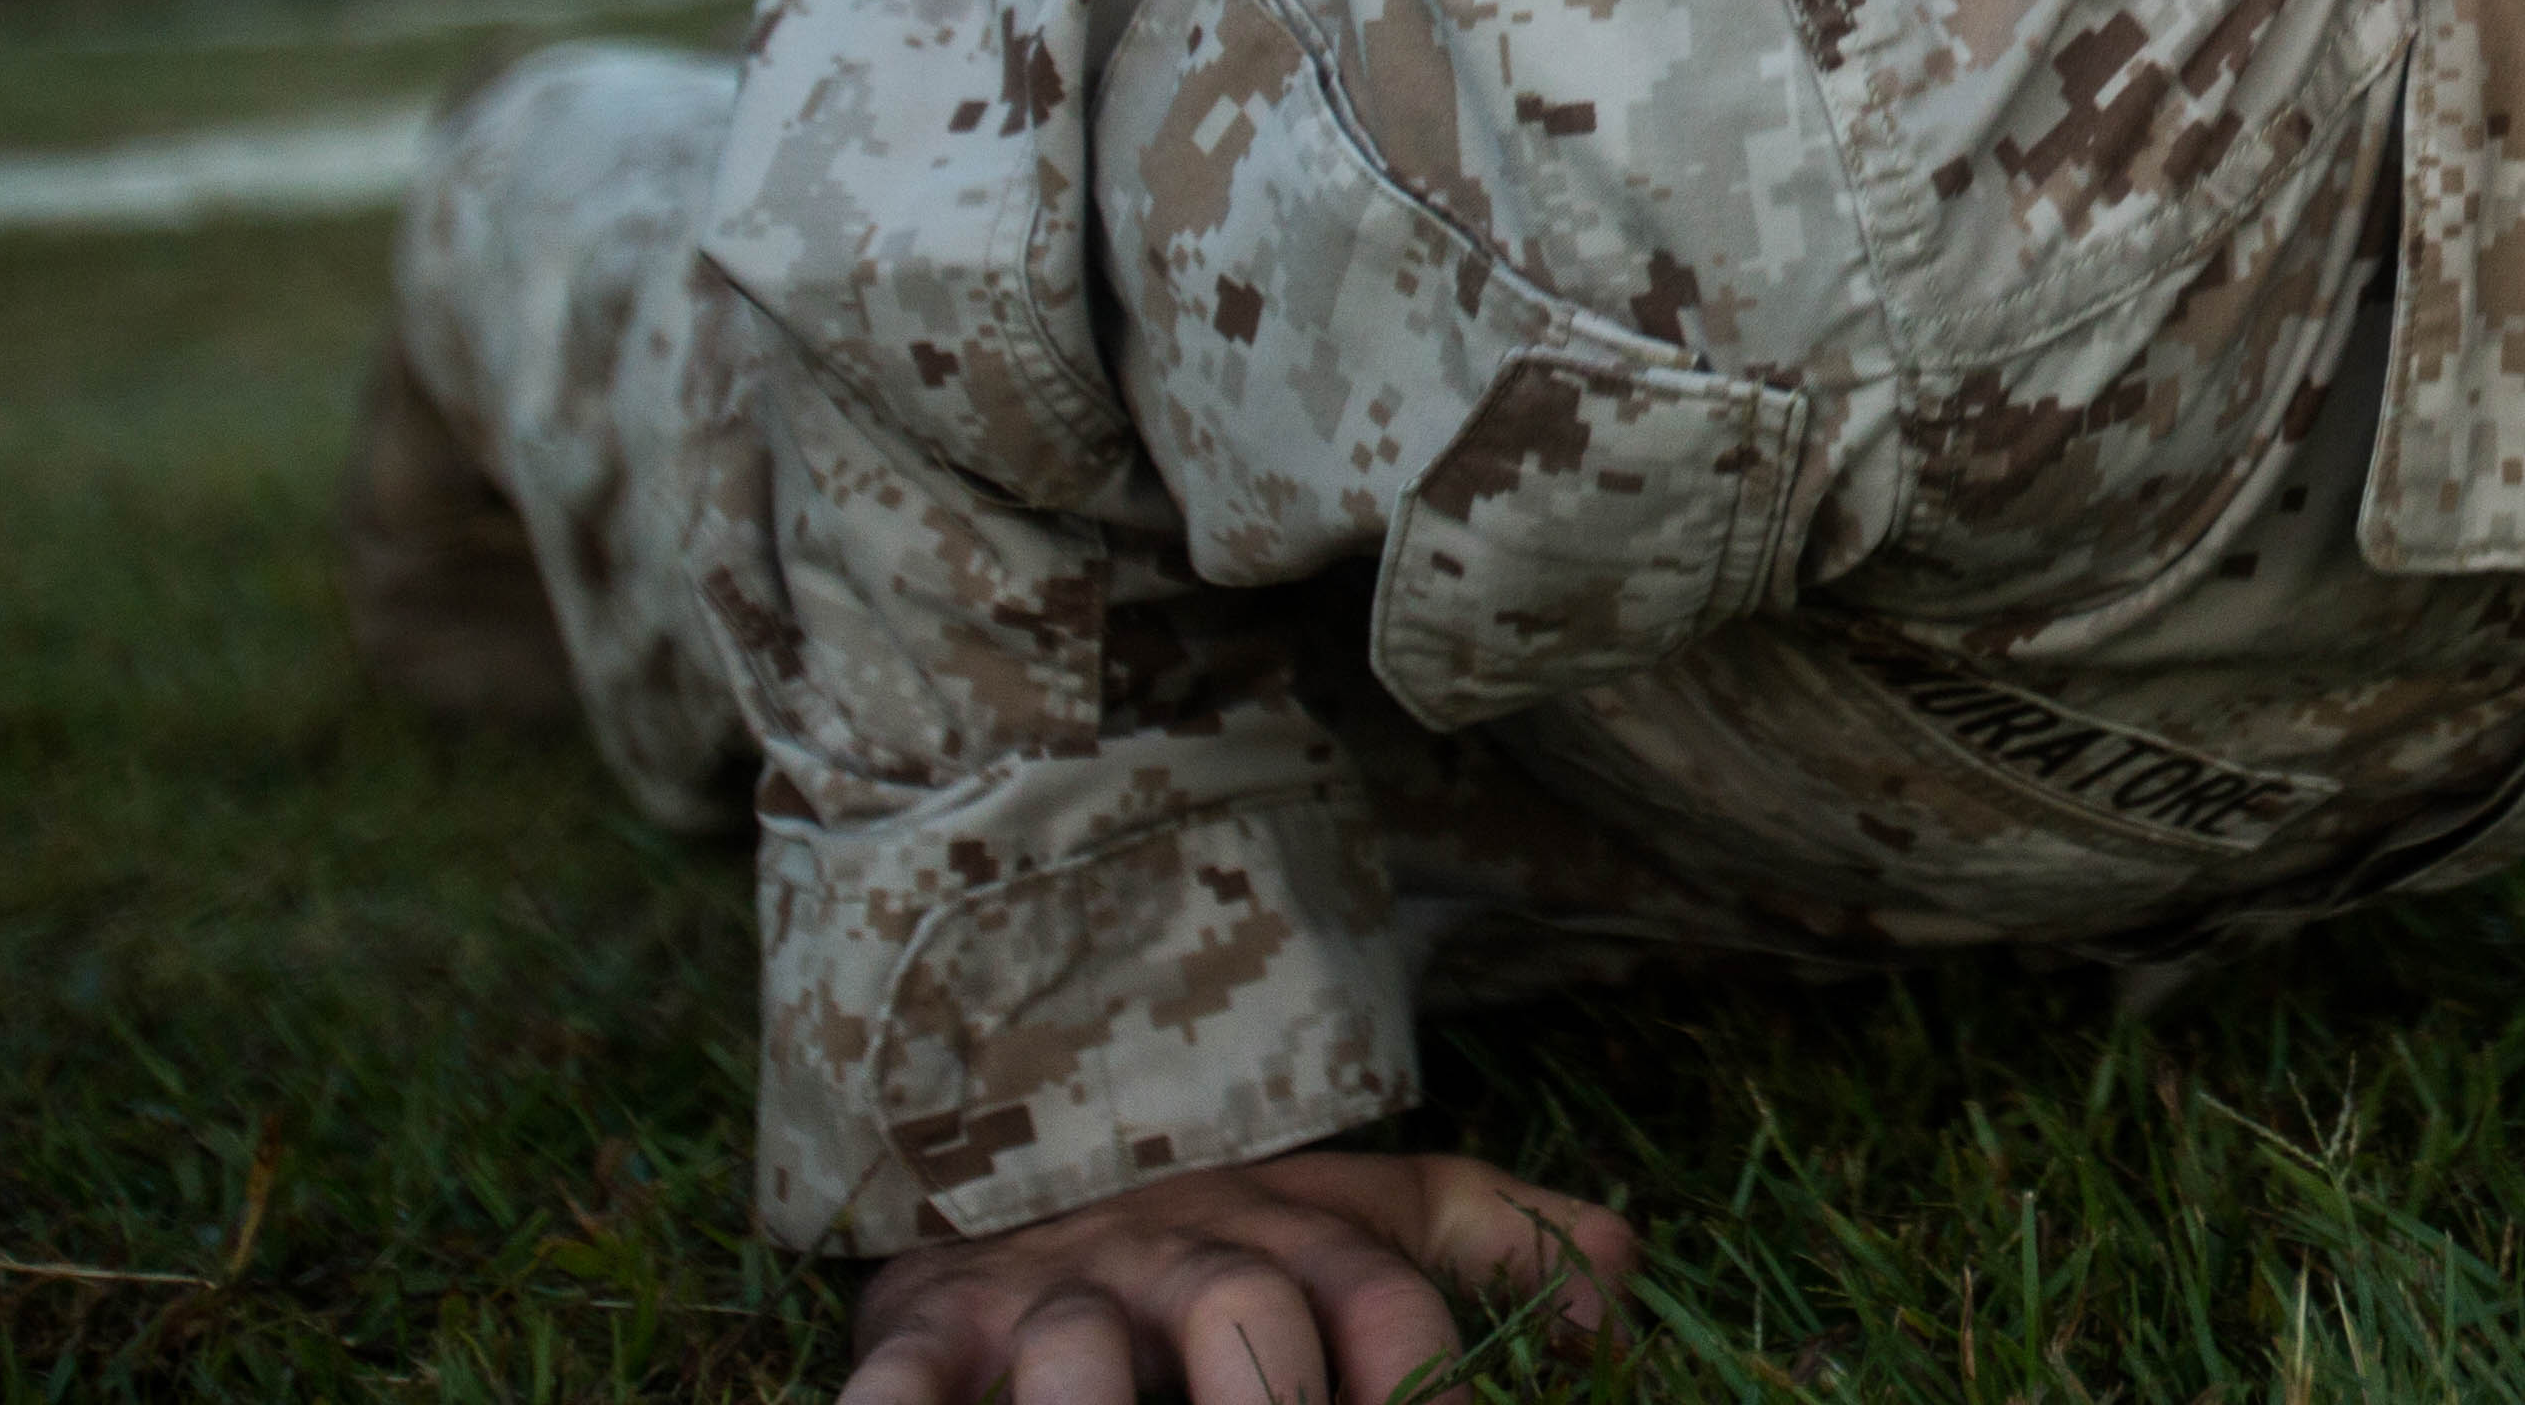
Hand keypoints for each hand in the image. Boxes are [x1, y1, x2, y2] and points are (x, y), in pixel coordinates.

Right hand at [838, 1151, 1634, 1404]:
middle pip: (1248, 1324)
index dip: (1429, 1380)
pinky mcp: (932, 1327)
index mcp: (1307, 1240)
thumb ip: (1511, 1240)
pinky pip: (903, 1380)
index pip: (1388, 1304)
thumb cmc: (1242, 1226)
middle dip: (1282, 1403)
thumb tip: (1622, 1298)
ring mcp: (1060, 1297)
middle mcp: (1189, 1261)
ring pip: (1082, 1357)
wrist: (1034, 1145)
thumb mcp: (1386, 1211)